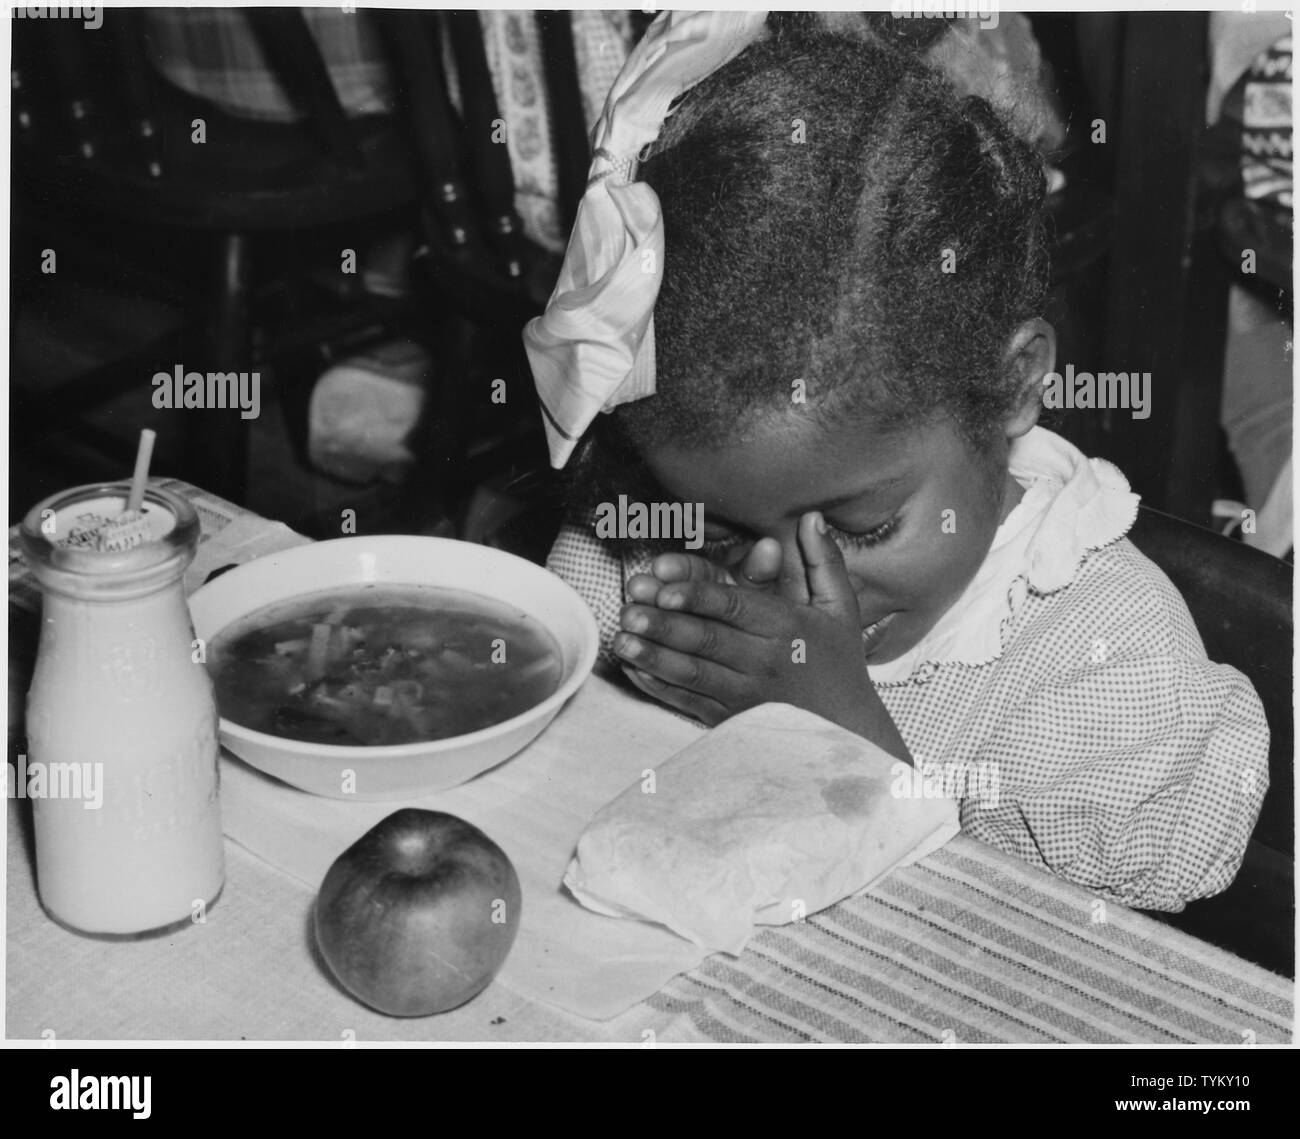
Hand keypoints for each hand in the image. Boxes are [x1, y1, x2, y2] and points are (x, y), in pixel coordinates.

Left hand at [616, 513, 911, 760]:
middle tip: (629, 611)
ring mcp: (745, 696)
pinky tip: (633, 669)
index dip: (698, 596)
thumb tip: (812, 516)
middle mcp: (763, 662)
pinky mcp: (730, 720)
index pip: (735, 607)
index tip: (665, 587)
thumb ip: (824, 562)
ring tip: (620, 640)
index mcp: (786, 628)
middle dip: (664, 625)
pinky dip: (659, 687)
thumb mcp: (841, 609)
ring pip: (692, 673)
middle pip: (706, 640)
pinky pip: (688, 702)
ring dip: (654, 656)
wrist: (848, 732)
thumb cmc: (840, 662)